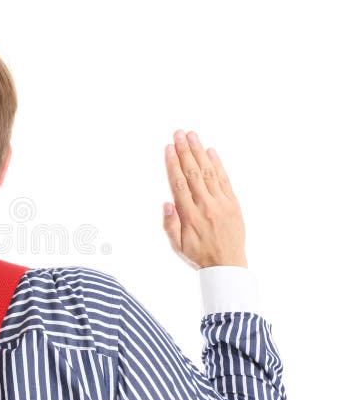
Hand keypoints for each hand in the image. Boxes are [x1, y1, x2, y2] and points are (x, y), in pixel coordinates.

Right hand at [162, 129, 247, 269]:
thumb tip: (166, 203)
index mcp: (189, 215)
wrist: (228, 266)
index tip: (168, 148)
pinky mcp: (233, 203)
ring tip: (192, 136)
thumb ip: (169, 224)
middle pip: (193, 172)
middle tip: (179, 133)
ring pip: (208, 172)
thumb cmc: (198, 255)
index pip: (179, 183)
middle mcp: (206, 205)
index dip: (172, 163)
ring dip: (199, 152)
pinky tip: (210, 151)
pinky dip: (217, 164)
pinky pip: (224, 180)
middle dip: (185, 151)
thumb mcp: (176, 245)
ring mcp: (221, 203)